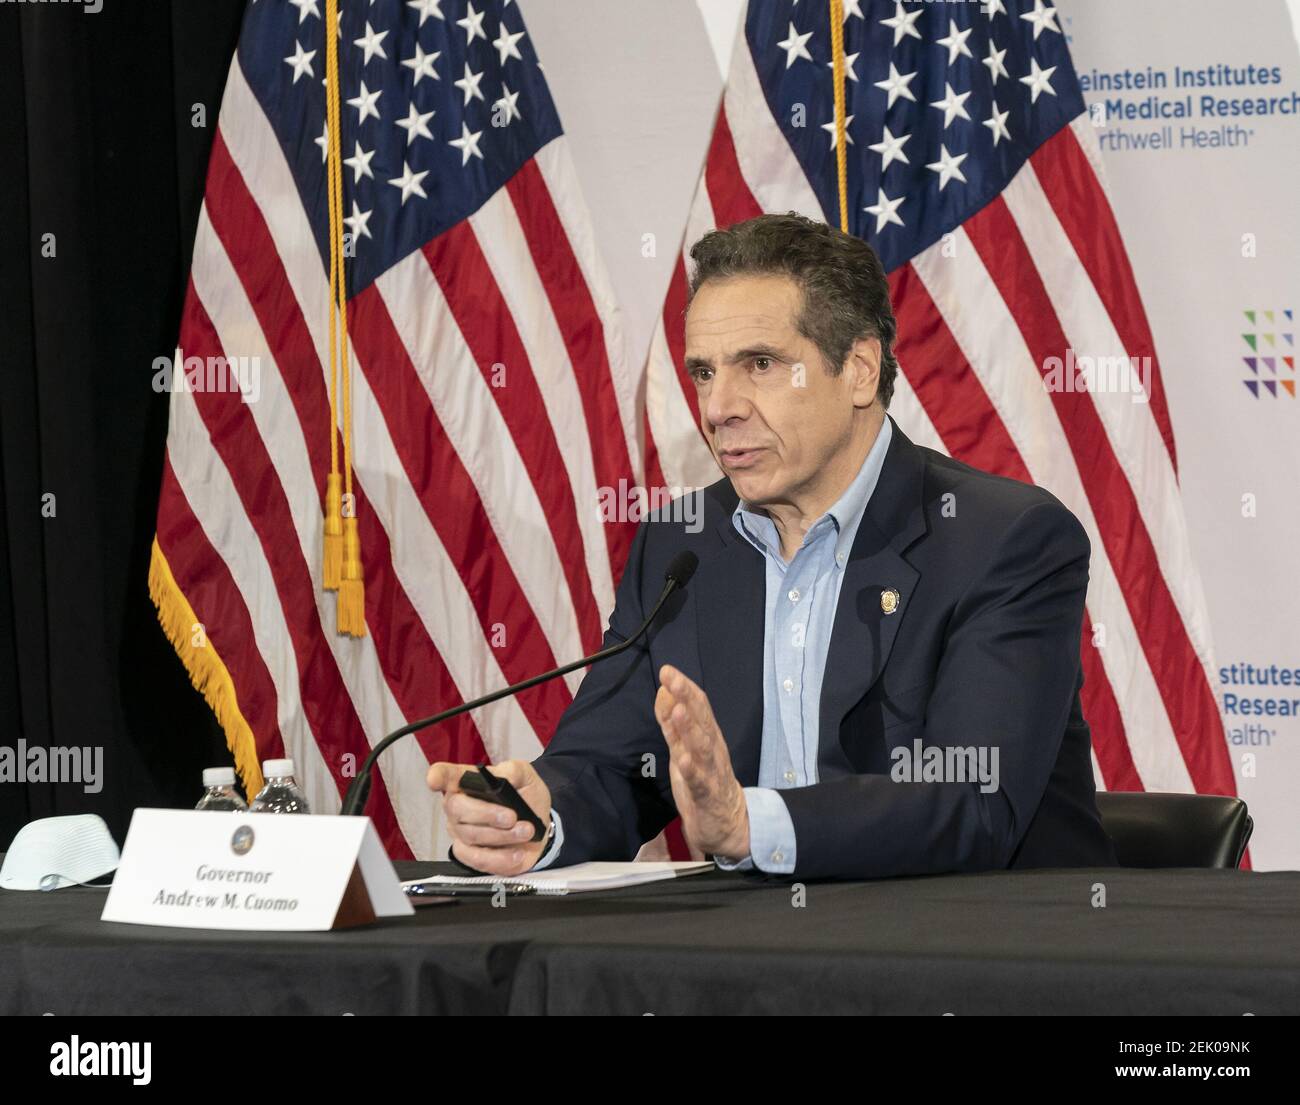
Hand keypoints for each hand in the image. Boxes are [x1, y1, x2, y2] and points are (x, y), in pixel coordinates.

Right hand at [426, 759, 552, 876]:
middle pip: (457, 809)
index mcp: (468, 782)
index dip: (438, 776)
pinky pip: (478, 860)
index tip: (434, 780)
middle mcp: (459, 806)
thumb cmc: (526, 796)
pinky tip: (517, 852)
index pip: (446, 775)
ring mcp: (461, 832)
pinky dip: (501, 858)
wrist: (539, 825)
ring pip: (471, 836)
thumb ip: (514, 771)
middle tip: (512, 817)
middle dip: (488, 814)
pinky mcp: (471, 855)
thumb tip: (503, 777)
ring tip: (525, 831)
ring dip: (503, 836)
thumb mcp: (525, 775)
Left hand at [655, 664, 749, 860]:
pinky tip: (682, 758)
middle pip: (701, 718)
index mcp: (706, 735)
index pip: (697, 705)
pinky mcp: (706, 795)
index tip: (667, 669)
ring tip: (677, 710)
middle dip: (686, 697)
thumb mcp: (683, 748)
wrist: (728, 823)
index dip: (683, 687)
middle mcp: (711, 748)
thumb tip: (663, 691)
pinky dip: (691, 769)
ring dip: (689, 728)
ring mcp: (711, 771)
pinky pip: (699, 781)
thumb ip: (672, 723)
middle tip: (671, 677)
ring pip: (701, 746)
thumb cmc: (703, 780)